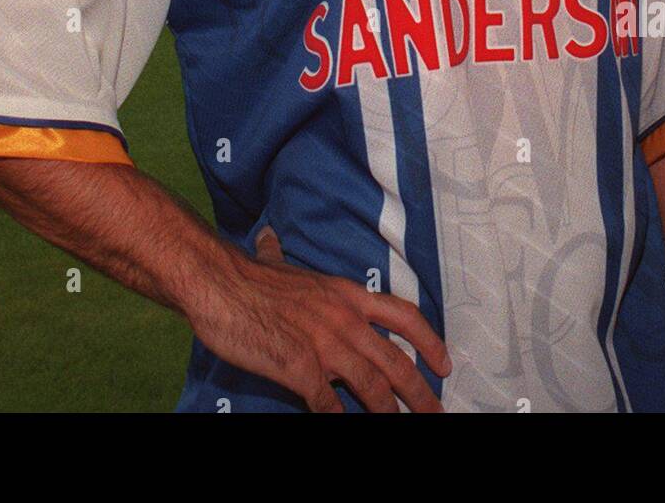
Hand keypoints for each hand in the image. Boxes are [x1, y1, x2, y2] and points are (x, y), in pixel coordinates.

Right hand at [190, 224, 450, 412]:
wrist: (219, 283)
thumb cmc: (246, 276)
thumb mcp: (277, 262)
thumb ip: (280, 256)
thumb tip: (268, 238)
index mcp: (345, 294)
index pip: (403, 316)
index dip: (429, 342)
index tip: (445, 364)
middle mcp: (344, 318)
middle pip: (396, 361)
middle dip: (421, 393)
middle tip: (436, 412)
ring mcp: (324, 344)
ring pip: (372, 386)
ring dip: (389, 412)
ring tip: (400, 427)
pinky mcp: (299, 367)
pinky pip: (329, 403)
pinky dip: (340, 418)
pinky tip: (345, 427)